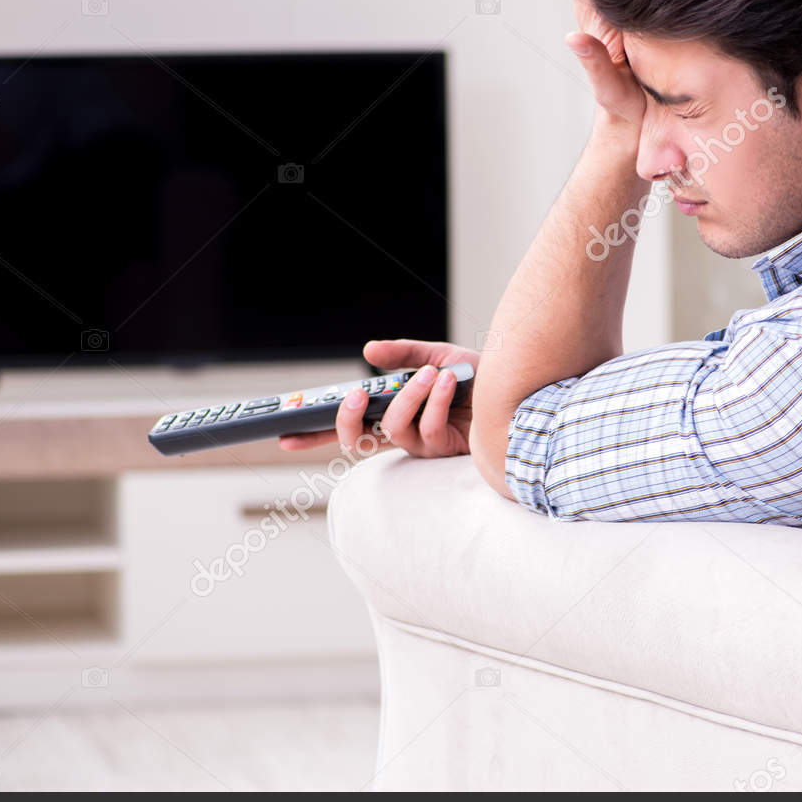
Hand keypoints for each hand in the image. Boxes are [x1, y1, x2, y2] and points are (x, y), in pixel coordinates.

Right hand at [277, 338, 478, 459]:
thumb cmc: (478, 376)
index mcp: (391, 411)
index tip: (284, 435)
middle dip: (349, 419)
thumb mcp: (437, 356)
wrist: (518, 388)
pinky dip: (437, 400)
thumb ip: (403, 355)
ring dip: (410, 397)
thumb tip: (368, 351)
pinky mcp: (445, 449)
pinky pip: (428, 429)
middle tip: (355, 395)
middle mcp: (402, 432)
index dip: (314, 432)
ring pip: (394, 428)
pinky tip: (451, 381)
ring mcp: (422, 444)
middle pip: (356, 441)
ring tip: (433, 374)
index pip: (346, 425)